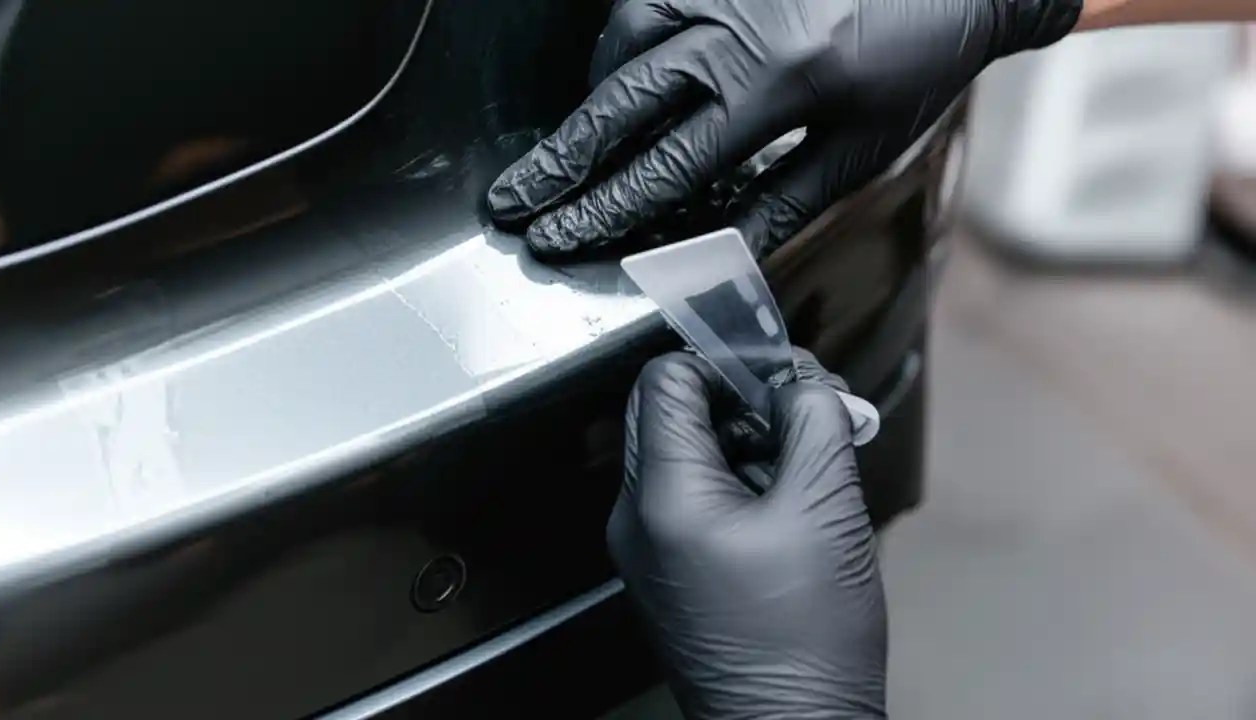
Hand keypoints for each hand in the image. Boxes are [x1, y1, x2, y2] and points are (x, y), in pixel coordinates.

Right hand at [487, 0, 1081, 259]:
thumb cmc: (919, 66)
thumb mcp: (857, 153)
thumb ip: (776, 205)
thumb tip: (709, 252)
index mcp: (781, 86)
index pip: (668, 163)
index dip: (605, 209)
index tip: (559, 238)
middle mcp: (742, 26)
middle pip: (621, 100)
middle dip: (561, 159)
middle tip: (513, 198)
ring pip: (625, 38)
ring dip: (591, 97)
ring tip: (571, 144)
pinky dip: (623, 39)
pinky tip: (617, 71)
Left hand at [609, 350, 886, 718]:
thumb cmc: (807, 638)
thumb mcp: (826, 508)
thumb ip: (813, 421)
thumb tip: (800, 380)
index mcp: (664, 495)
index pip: (666, 378)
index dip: (725, 360)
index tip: (780, 372)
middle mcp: (636, 517)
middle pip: (671, 413)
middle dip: (741, 401)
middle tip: (803, 414)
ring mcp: (646, 547)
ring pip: (684, 453)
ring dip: (745, 441)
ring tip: (806, 465)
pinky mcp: (667, 570)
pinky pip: (689, 497)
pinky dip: (737, 482)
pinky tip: (788, 503)